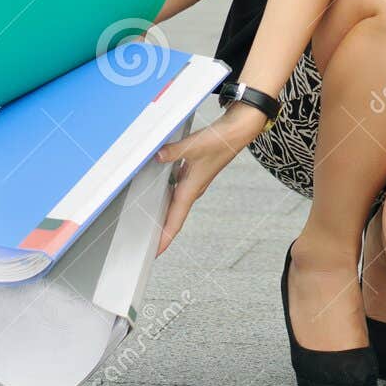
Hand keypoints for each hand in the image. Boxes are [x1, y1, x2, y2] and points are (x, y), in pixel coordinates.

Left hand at [153, 103, 267, 255]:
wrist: (237, 132)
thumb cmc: (221, 141)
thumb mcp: (193, 146)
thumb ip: (173, 152)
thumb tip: (157, 156)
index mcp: (191, 189)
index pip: (175, 221)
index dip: (165, 238)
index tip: (155, 253)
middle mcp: (192, 189)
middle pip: (173, 218)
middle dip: (161, 232)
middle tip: (147, 244)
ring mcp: (193, 181)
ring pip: (175, 204)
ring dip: (164, 215)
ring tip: (149, 223)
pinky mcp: (193, 172)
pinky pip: (176, 190)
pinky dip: (166, 195)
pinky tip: (158, 190)